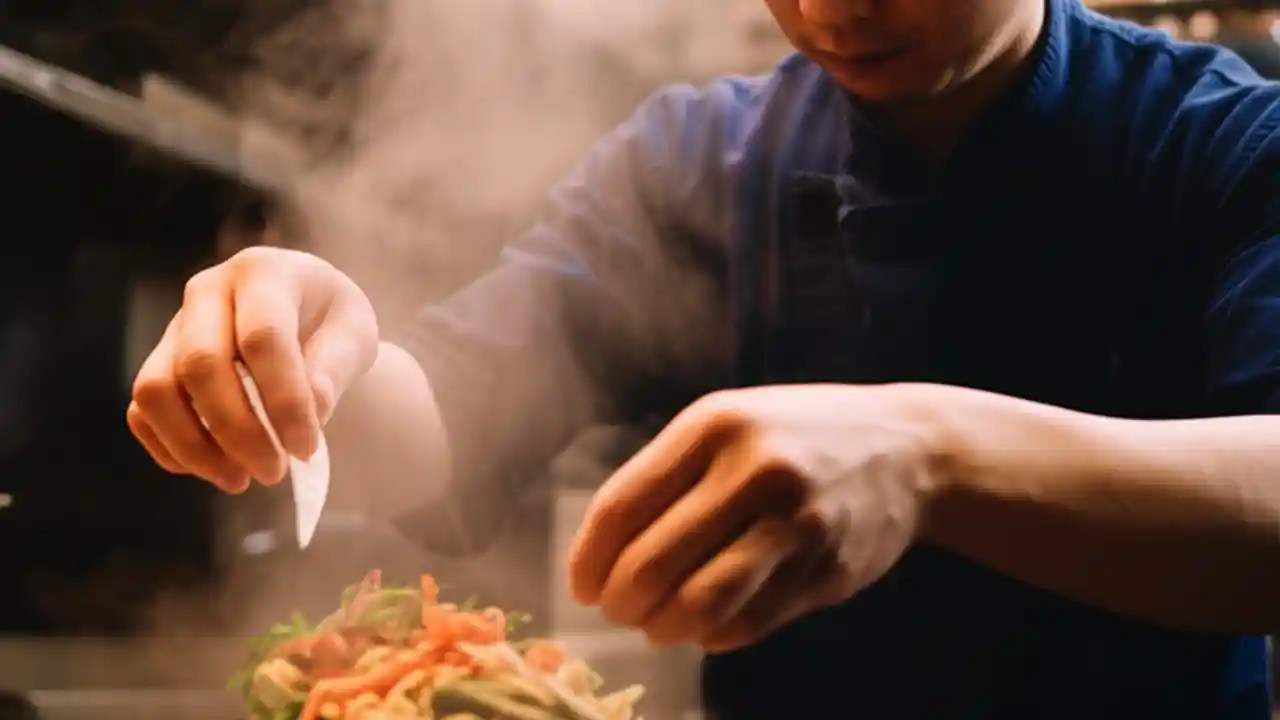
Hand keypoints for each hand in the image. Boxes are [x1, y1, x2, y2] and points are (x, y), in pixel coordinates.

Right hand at [127, 246, 378, 492]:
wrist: (306, 314)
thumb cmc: (331, 322)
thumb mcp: (354, 334)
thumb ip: (334, 368)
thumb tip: (312, 410)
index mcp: (263, 273)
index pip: (263, 337)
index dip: (284, 400)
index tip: (306, 449)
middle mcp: (207, 292)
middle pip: (201, 364)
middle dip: (237, 430)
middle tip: (274, 473)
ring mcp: (175, 327)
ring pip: (156, 390)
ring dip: (195, 446)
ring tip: (240, 480)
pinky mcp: (159, 362)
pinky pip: (143, 410)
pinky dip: (171, 448)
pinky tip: (216, 469)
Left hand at [567, 383, 951, 652]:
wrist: (910, 450)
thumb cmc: (794, 437)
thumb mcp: (729, 425)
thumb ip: (667, 476)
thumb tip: (601, 556)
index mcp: (715, 425)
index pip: (623, 507)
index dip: (590, 559)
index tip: (582, 587)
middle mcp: (755, 469)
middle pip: (652, 563)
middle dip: (621, 603)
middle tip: (618, 612)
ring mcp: (796, 523)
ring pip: (699, 603)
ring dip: (664, 627)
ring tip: (659, 625)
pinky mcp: (826, 569)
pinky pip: (748, 622)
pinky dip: (714, 635)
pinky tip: (708, 625)